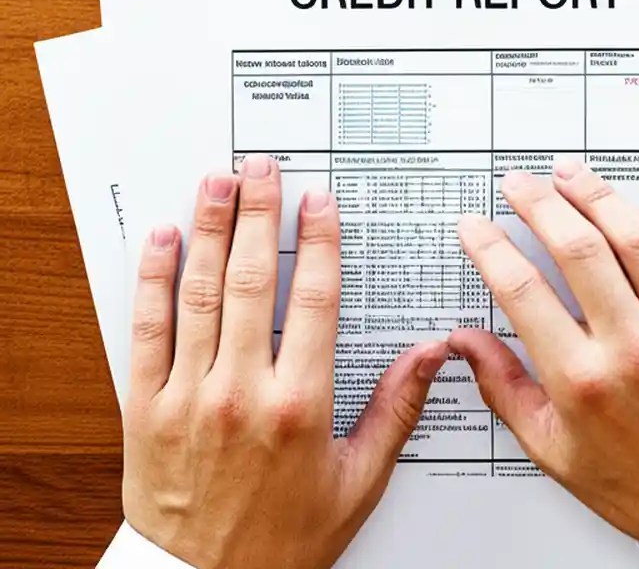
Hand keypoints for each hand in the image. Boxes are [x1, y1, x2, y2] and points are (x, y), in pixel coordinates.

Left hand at [123, 155, 447, 568]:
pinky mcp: (144, 409)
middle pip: (250, 280)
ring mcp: (187, 397)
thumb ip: (397, 410)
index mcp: (299, 406)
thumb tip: (433, 354)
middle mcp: (241, 392)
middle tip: (262, 169)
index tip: (318, 203)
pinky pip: (147, 331)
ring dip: (205, 229)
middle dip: (257, 214)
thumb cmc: (283, 540)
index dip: (316, 241)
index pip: (311, 300)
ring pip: (197, 294)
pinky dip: (152, 280)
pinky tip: (162, 240)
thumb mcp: (359, 482)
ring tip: (215, 182)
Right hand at [450, 161, 638, 543]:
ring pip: (636, 238)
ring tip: (570, 177)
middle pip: (578, 247)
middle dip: (540, 203)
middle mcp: (635, 350)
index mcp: (583, 382)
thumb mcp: (554, 452)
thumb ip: (504, 388)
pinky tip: (630, 212)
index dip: (491, 247)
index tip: (477, 228)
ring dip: (597, 196)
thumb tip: (465, 343)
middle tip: (520, 184)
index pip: (522, 290)